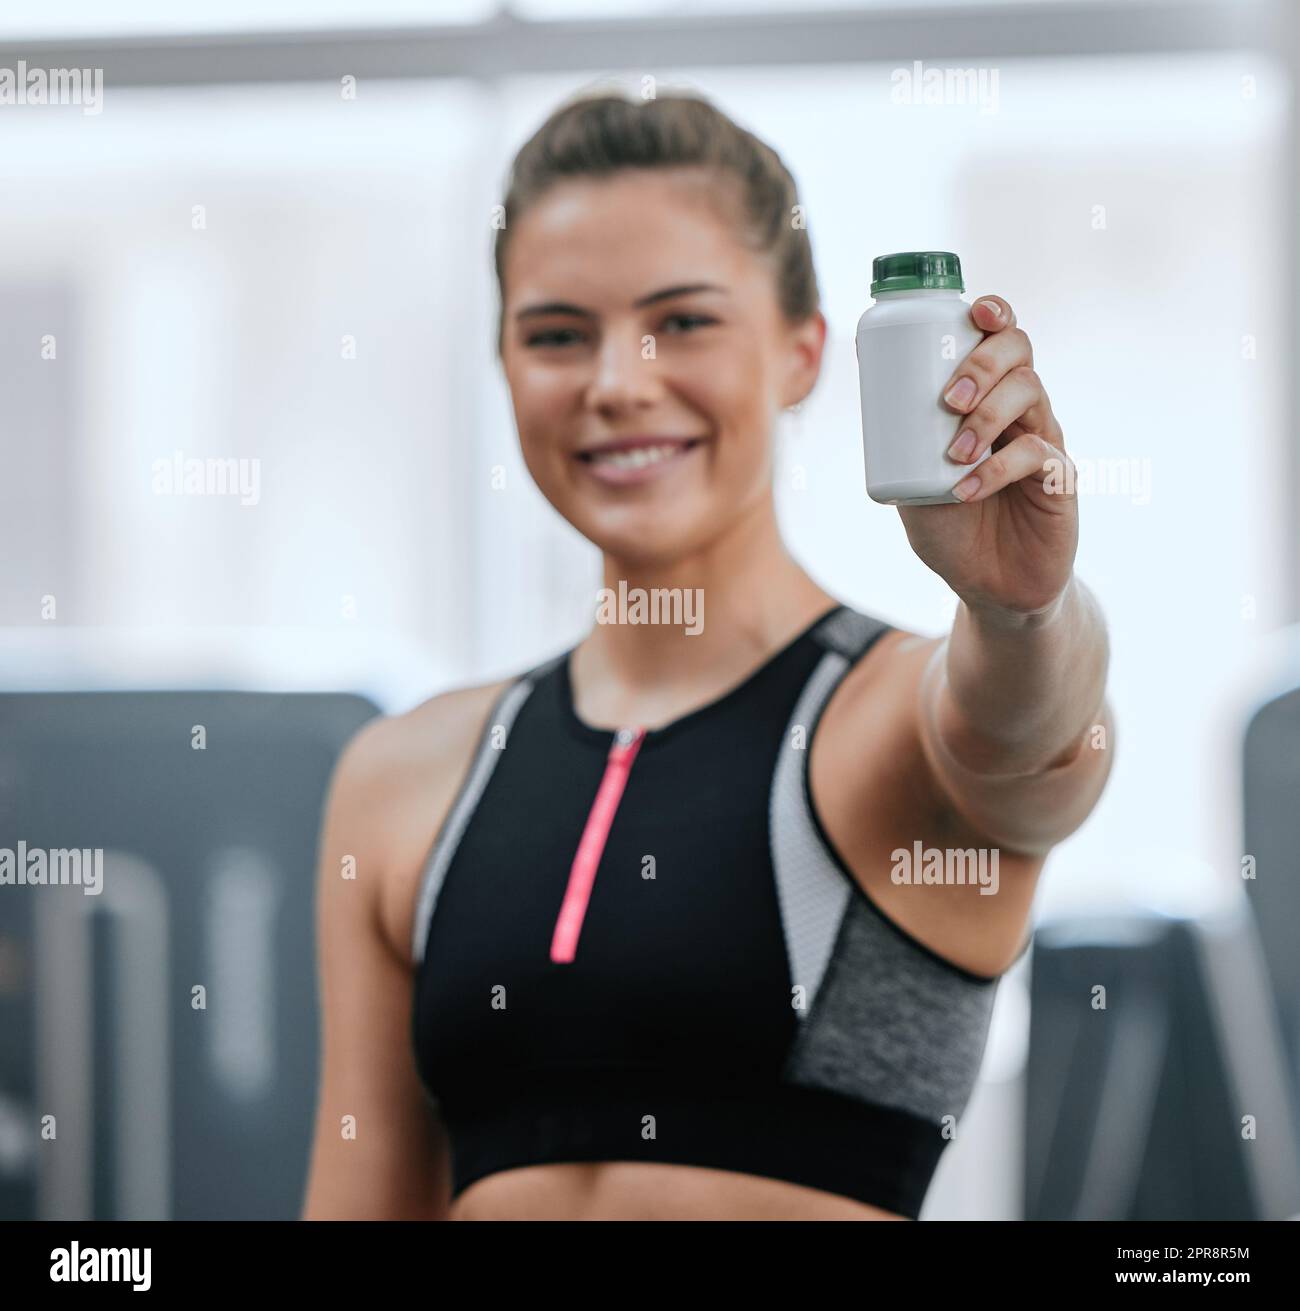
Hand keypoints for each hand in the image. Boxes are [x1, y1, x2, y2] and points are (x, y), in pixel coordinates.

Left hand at [896, 295, 1077, 617]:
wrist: (987, 586)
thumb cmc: (950, 530)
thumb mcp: (910, 484)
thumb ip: (897, 443)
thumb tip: (870, 389)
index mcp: (987, 400)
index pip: (999, 339)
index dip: (994, 314)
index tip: (973, 310)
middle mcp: (1020, 412)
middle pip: (1020, 352)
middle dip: (984, 362)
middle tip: (950, 399)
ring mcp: (1044, 441)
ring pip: (1032, 393)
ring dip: (988, 414)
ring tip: (954, 452)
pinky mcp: (1059, 480)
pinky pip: (1037, 456)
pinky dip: (996, 469)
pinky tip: (967, 489)